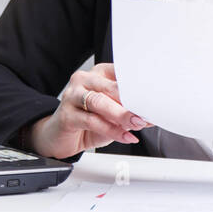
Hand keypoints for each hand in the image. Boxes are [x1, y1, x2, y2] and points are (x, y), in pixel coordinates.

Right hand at [29, 63, 151, 159]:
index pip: (120, 74)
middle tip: (145, 113)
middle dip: (131, 102)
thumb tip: (150, 116)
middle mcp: (84, 80)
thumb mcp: (112, 115)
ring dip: (121, 114)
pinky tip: (124, 136)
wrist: (59, 137)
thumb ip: (129, 113)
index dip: (138, 86)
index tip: (153, 97)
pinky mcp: (66, 115)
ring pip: (99, 102)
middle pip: (111, 87)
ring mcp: (72, 96)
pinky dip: (111, 130)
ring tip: (136, 123)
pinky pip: (92, 121)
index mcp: (99, 74)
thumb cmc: (87, 122)